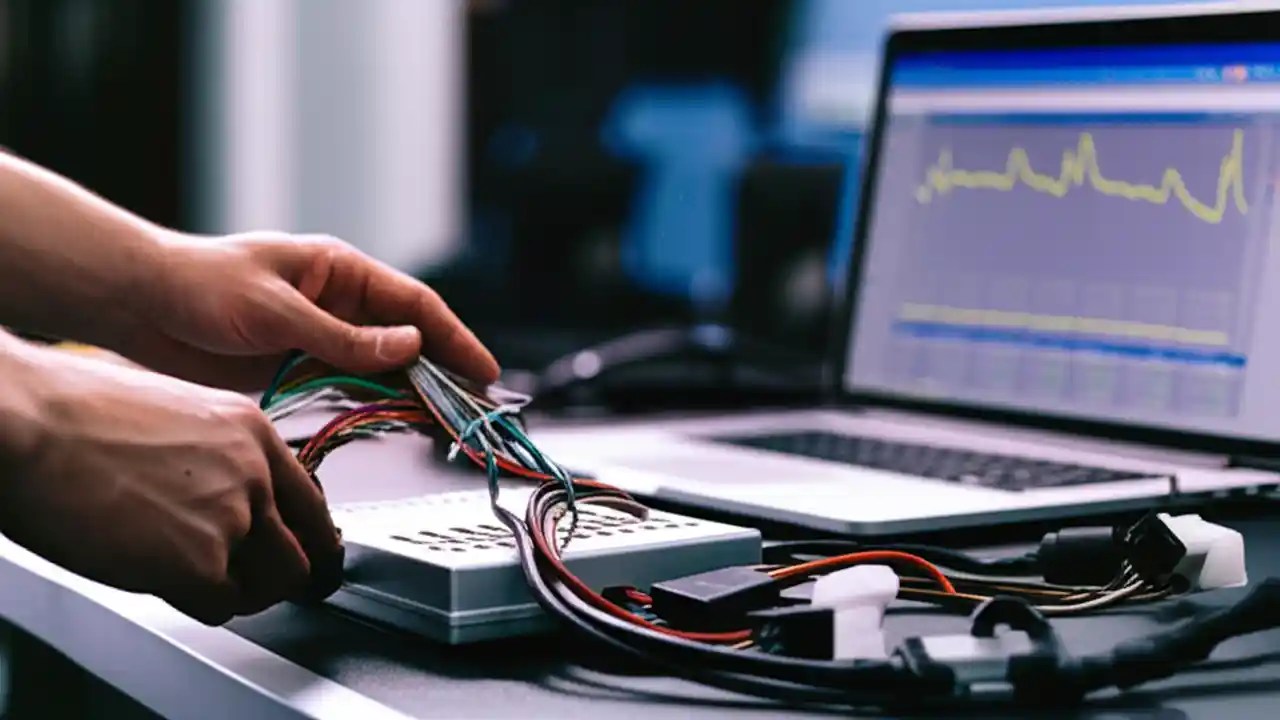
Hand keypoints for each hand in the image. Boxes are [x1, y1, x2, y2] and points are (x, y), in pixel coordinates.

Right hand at [0, 345, 340, 623]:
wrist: (24, 426)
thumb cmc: (69, 411)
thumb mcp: (172, 408)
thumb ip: (213, 451)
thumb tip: (218, 485)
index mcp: (251, 431)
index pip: (311, 502)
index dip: (311, 539)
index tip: (311, 558)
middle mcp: (254, 474)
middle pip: (302, 554)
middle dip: (277, 576)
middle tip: (250, 584)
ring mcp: (231, 519)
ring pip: (270, 586)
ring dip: (240, 593)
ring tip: (195, 581)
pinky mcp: (196, 563)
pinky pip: (220, 607)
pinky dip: (197, 604)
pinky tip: (162, 581)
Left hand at [118, 232, 498, 390]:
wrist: (140, 305)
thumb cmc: (200, 286)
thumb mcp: (276, 311)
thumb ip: (343, 337)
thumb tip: (408, 346)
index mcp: (339, 271)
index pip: (415, 305)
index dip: (455, 338)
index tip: (484, 369)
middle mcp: (338, 302)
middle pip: (408, 338)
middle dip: (444, 370)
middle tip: (475, 406)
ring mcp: (321, 335)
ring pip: (384, 367)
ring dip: (415, 392)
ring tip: (447, 423)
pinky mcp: (300, 365)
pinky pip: (352, 386)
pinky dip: (379, 403)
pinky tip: (400, 422)